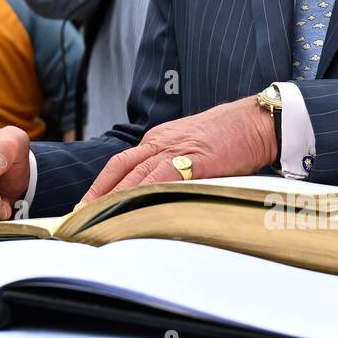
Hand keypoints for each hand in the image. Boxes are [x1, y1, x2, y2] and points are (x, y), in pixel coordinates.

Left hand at [80, 97, 277, 203]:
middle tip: (80, 215)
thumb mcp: (194, 147)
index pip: (122, 163)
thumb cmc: (232, 136)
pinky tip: (131, 209)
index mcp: (159, 139)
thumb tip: (162, 192)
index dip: (102, 184)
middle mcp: (160, 142)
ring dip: (113, 197)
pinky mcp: (193, 160)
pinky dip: (143, 194)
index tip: (87, 204)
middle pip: (120, 168)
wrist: (257, 121)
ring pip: (134, 174)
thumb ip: (175, 166)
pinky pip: (161, 179)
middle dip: (98, 193)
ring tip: (96, 217)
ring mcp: (175, 149)